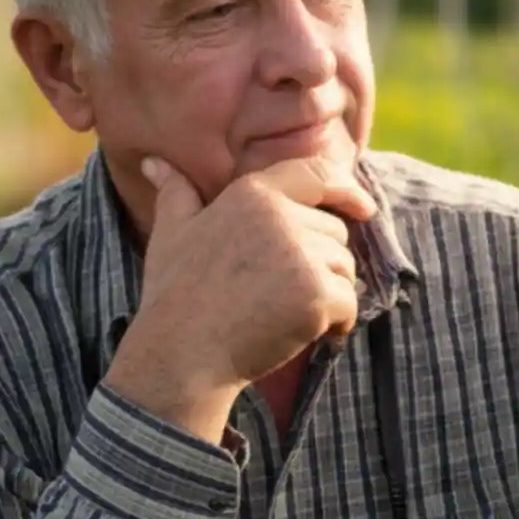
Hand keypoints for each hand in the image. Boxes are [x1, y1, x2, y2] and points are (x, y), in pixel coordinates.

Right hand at [103, 155, 376, 442]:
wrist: (180, 355)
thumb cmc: (175, 295)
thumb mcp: (171, 234)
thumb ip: (177, 194)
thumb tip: (155, 162)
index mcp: (252, 194)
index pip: (316, 174)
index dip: (346, 189)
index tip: (363, 207)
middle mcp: (281, 216)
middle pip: (335, 232)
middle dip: (321, 262)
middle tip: (278, 293)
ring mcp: (301, 255)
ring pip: (345, 269)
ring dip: (328, 294)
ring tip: (283, 313)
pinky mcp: (315, 294)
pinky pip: (349, 304)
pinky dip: (335, 324)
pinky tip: (302, 334)